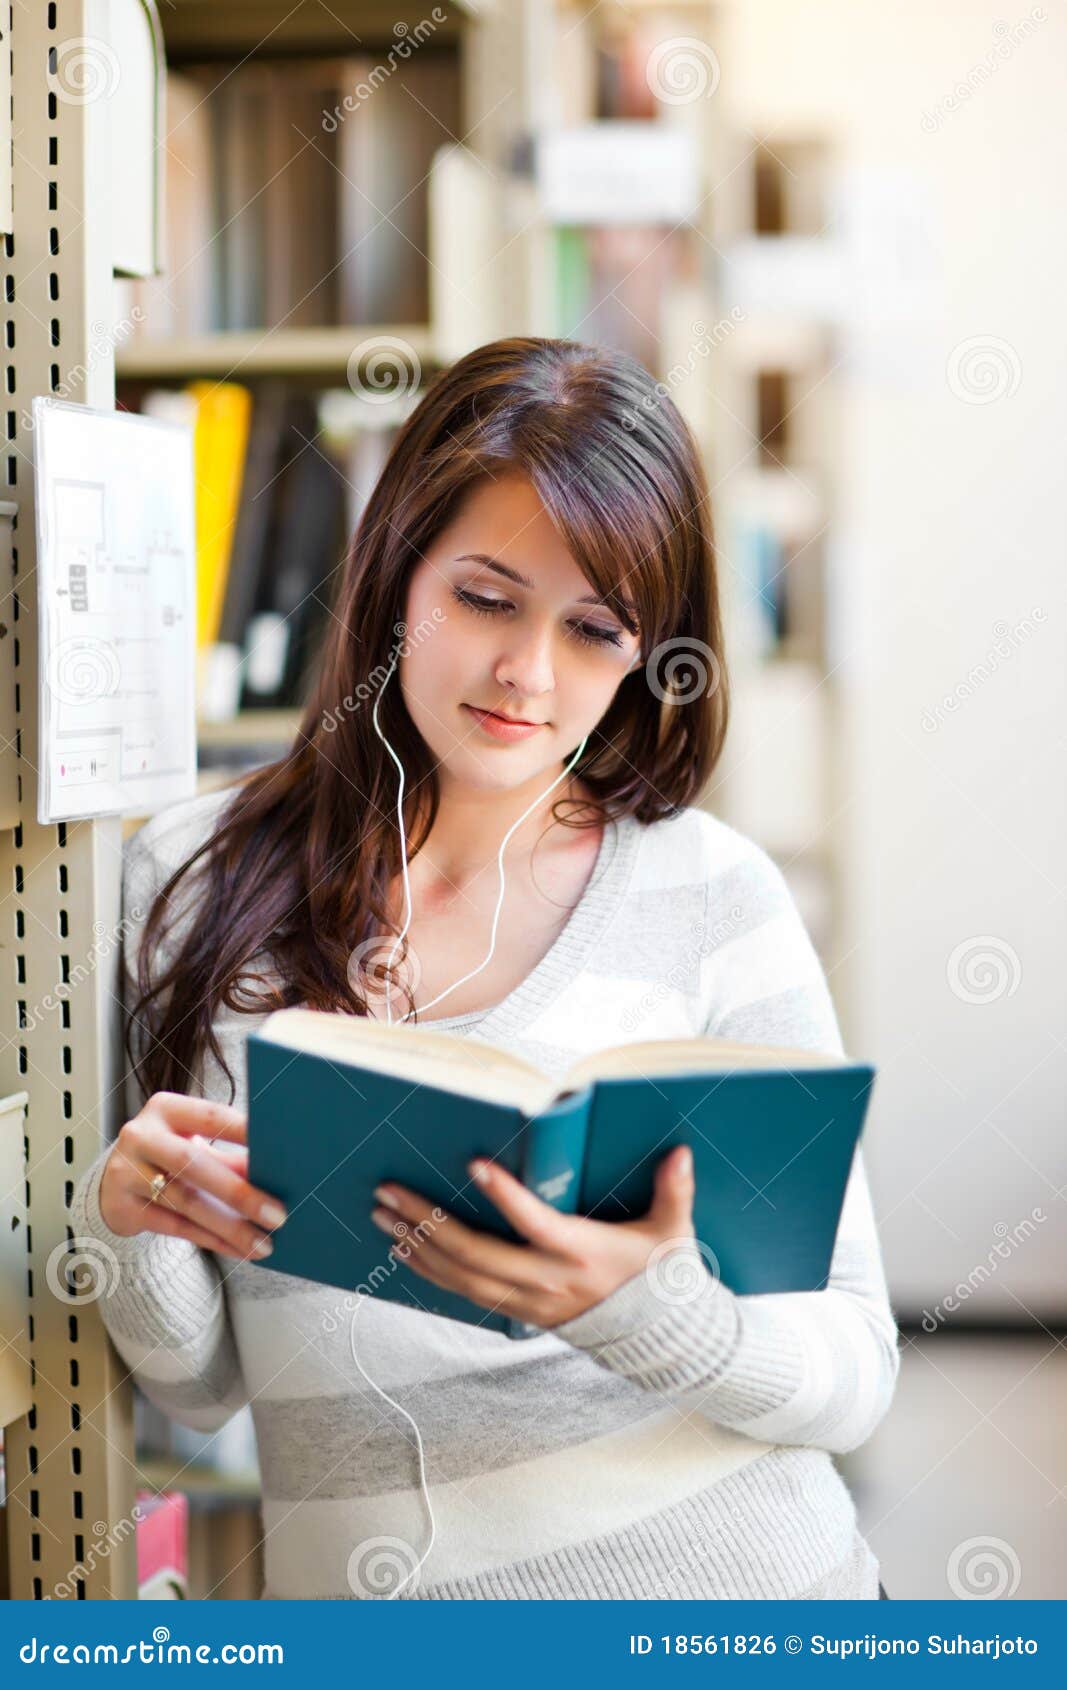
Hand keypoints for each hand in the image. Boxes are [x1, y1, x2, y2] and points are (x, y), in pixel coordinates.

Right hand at [98, 1092, 288, 1261]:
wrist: (112, 1183)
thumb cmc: (167, 1157)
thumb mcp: (193, 1146)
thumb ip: (229, 1157)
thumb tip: (278, 1175)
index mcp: (165, 1109)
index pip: (211, 1117)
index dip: (245, 1132)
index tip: (280, 1151)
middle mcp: (141, 1136)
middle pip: (193, 1163)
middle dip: (239, 1192)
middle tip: (278, 1216)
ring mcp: (126, 1172)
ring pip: (186, 1202)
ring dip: (230, 1227)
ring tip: (263, 1243)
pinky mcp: (122, 1208)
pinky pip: (175, 1227)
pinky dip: (212, 1239)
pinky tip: (238, 1250)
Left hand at [370, 1143, 698, 1329]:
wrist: (659, 1341)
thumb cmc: (662, 1277)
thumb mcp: (673, 1233)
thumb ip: (674, 1191)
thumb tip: (681, 1152)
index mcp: (580, 1252)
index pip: (534, 1222)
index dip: (504, 1195)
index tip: (472, 1164)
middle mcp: (546, 1280)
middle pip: (475, 1253)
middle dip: (428, 1222)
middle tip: (390, 1192)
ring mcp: (528, 1302)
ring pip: (460, 1277)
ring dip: (418, 1246)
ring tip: (383, 1217)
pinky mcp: (520, 1313)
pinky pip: (465, 1293)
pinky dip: (431, 1272)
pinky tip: (404, 1250)